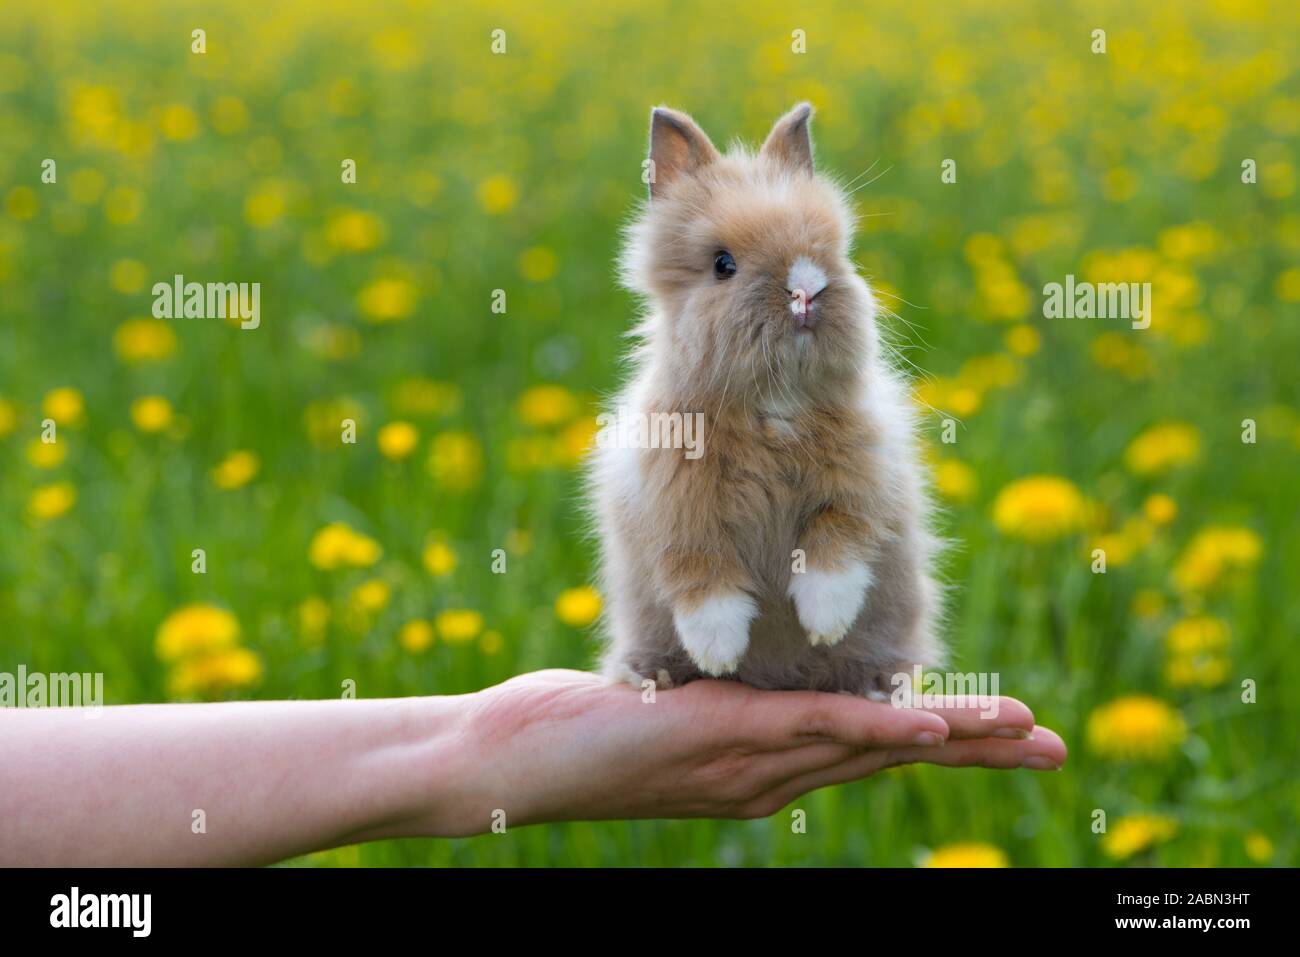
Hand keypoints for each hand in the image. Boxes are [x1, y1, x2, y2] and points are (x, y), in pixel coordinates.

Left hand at [431, 669, 1066, 834]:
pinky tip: (924, 719)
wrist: (512, 762)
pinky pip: (814, 732)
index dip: (938, 739)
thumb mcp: (666, 707)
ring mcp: (749, 762)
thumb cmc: (578, 730)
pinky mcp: (722, 739)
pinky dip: (875, 725)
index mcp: (762, 765)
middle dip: (972, 750)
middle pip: (890, 754)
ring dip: (948, 737)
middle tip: (1050, 746)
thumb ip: (716, 702)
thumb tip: (740, 682)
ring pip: (869, 744)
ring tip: (1022, 732)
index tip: (1000, 729)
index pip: (867, 747)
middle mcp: (768, 775)